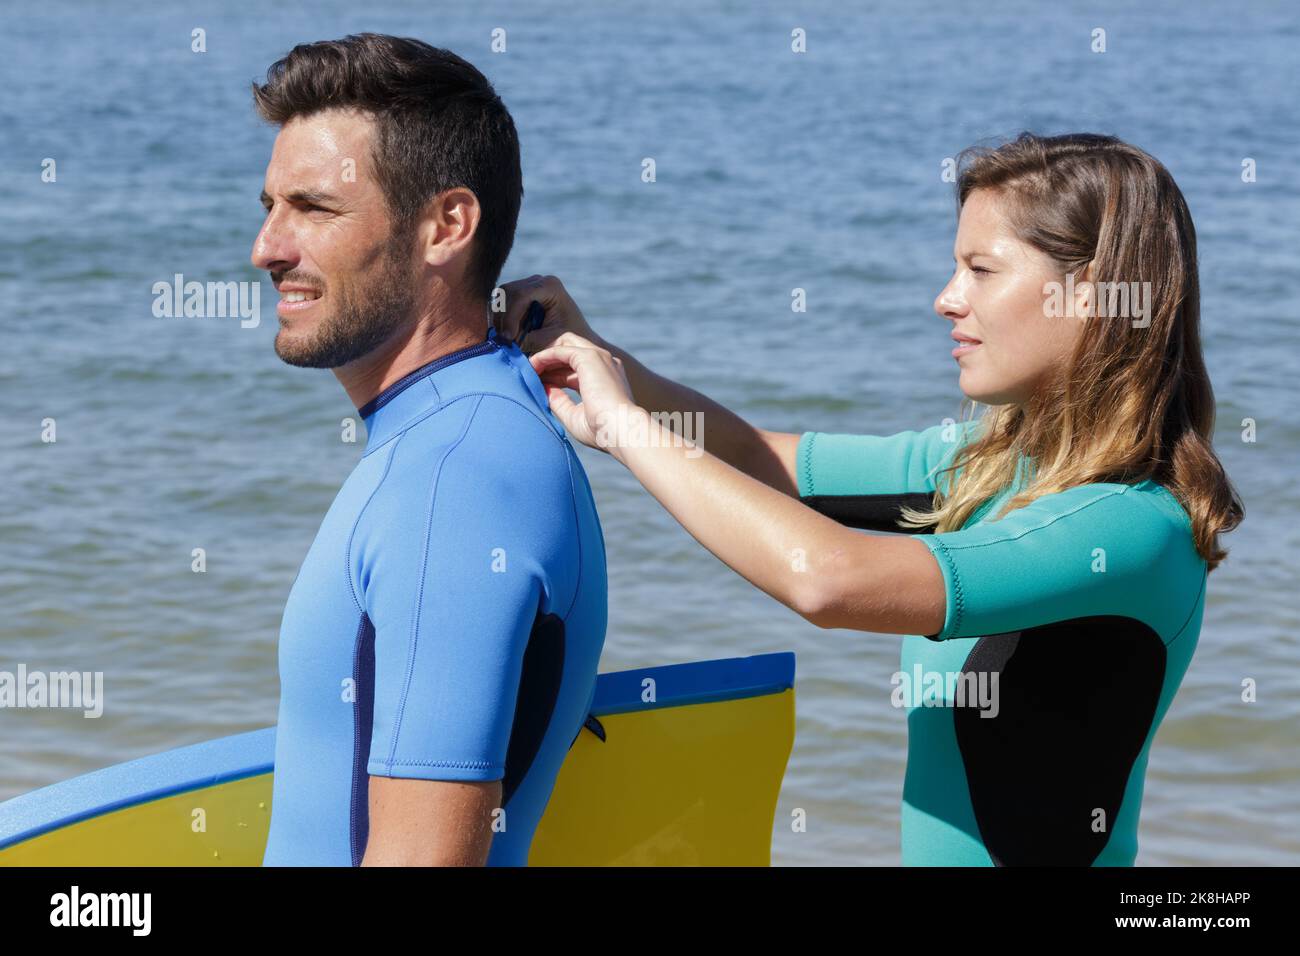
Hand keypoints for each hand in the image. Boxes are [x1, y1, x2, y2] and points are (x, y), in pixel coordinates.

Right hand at [493, 275, 601, 354]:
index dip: (511, 317)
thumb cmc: (567, 342)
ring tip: (506, 339)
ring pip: (501, 296)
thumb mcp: (548, 342)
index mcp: (551, 286)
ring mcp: (530, 285)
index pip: (521, 295)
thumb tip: (502, 338)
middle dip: (503, 317)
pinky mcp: (522, 294)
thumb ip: (526, 338)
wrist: (576, 342)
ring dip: (500, 318)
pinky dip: (501, 319)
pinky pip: (502, 302)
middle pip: (507, 292)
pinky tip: (507, 334)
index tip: (508, 338)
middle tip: (504, 340)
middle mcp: (539, 280)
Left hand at [529, 333, 640, 457]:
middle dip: (549, 359)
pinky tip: (532, 366)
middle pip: (570, 350)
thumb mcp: (574, 415)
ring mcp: (599, 358)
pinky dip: (545, 356)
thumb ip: (559, 401)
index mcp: (605, 379)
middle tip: (529, 371)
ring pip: (565, 344)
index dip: (554, 374)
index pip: (575, 369)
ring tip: (527, 367)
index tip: (537, 382)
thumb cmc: (602, 431)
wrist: (622, 431)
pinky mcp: (590, 357)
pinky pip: (560, 350)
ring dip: (545, 355)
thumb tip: (543, 389)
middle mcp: (604, 364)